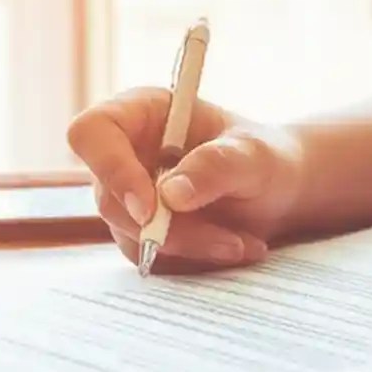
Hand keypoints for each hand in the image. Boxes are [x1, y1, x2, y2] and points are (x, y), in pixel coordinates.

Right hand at [66, 87, 302, 271]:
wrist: (279, 191)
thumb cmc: (265, 157)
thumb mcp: (254, 156)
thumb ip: (216, 166)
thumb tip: (170, 195)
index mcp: (142, 112)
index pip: (92, 133)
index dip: (110, 169)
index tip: (150, 208)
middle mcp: (126, 152)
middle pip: (110, 198)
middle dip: (169, 227)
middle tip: (228, 240)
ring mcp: (128, 194)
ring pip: (131, 234)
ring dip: (189, 246)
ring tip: (243, 242)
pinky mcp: (140, 230)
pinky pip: (148, 256)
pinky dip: (191, 258)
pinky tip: (232, 246)